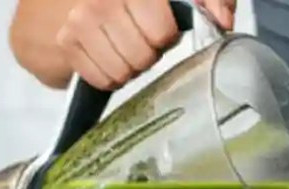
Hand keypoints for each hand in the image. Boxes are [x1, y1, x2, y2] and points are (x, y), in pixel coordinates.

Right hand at [56, 0, 235, 90]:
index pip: (161, 31)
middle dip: (147, 53)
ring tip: (125, 48)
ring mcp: (79, 21)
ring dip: (129, 67)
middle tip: (141, 39)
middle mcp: (102, 0)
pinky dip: (110, 76)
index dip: (165, 35)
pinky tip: (108, 56)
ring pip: (122, 72)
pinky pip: (102, 80)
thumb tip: (223, 22)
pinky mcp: (65, 42)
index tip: (160, 28)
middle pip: (143, 57)